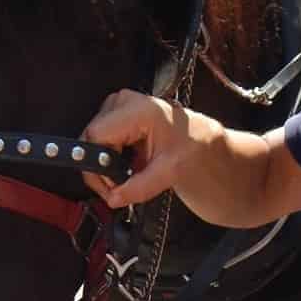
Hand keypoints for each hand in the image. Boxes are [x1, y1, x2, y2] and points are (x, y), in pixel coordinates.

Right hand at [81, 90, 198, 208]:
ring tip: (125, 176)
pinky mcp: (123, 114)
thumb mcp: (170, 173)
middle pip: (93, 137)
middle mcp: (128, 102)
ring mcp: (123, 106)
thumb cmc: (198, 149)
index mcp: (141, 110)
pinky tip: (127, 164)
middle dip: (100, 166)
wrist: (208, 144)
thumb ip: (139, 188)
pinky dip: (111, 155)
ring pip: (95, 139)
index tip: (110, 185)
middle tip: (118, 187)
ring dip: (105, 162)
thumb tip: (114, 198)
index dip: (97, 164)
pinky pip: (103, 137)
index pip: (95, 135)